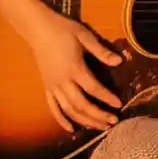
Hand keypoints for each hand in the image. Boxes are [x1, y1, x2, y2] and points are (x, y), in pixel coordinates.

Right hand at [26, 11, 123, 132]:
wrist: (38, 29)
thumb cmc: (63, 30)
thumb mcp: (85, 36)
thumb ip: (101, 51)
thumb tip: (119, 62)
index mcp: (75, 69)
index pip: (94, 88)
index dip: (107, 98)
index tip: (119, 104)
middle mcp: (63, 82)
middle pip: (82, 105)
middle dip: (98, 115)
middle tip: (113, 121)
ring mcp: (53, 87)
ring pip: (69, 110)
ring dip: (85, 121)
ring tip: (100, 127)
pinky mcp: (46, 87)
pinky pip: (53, 108)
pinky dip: (61, 120)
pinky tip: (71, 129)